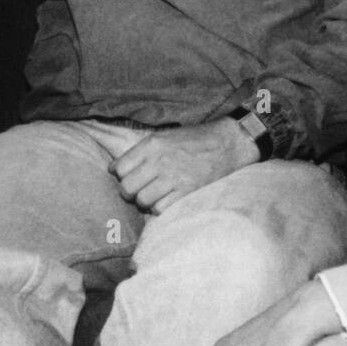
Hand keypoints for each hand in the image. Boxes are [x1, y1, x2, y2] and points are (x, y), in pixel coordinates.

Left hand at [109, 118, 256, 213]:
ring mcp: (173, 177)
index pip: (120, 168)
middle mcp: (159, 161)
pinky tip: (166, 201)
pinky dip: (160, 208)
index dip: (120, 175)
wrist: (228, 143)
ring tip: (153, 196)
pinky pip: (160, 209)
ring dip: (145, 202)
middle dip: (129, 192)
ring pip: (142, 201)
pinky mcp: (187, 191)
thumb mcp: (165, 136)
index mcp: (152, 144)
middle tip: (138, 191)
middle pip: (127, 187)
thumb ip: (142, 151)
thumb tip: (118, 168)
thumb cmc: (195, 139)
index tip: (127, 177)